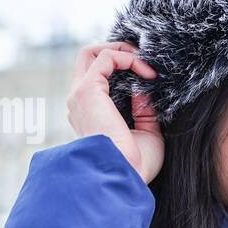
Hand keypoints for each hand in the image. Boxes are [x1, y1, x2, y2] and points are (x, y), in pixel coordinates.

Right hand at [66, 42, 163, 184]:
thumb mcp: (146, 132)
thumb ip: (143, 110)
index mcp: (90, 113)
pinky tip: (147, 73)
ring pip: (93, 52)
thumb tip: (144, 87)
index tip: (149, 76)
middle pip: (88, 58)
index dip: (121, 67)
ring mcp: (80, 95)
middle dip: (118, 51)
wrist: (125, 176)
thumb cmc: (136, 164)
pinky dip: (128, 58)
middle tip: (144, 61)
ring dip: (124, 52)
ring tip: (147, 64)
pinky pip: (105, 57)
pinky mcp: (87, 90)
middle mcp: (79, 102)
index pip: (97, 76)